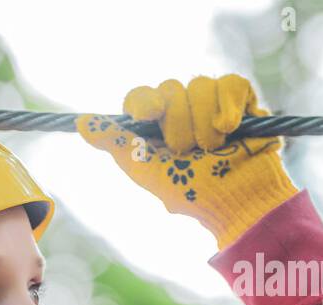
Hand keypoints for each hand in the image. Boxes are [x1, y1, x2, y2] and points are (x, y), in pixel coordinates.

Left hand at [77, 75, 297, 248]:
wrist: (236, 202)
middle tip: (188, 152)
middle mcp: (182, 109)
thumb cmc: (191, 193)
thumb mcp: (147, 170)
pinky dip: (228, 107)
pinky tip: (230, 130)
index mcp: (156, 126)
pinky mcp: (241, 99)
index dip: (142, 101)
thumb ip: (116, 143)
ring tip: (213, 149)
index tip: (146, 116)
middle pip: (170, 89)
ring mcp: (211, 102)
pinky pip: (230, 83)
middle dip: (177, 126)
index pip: (141, 96)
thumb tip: (80, 122)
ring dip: (204, 124)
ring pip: (200, 85)